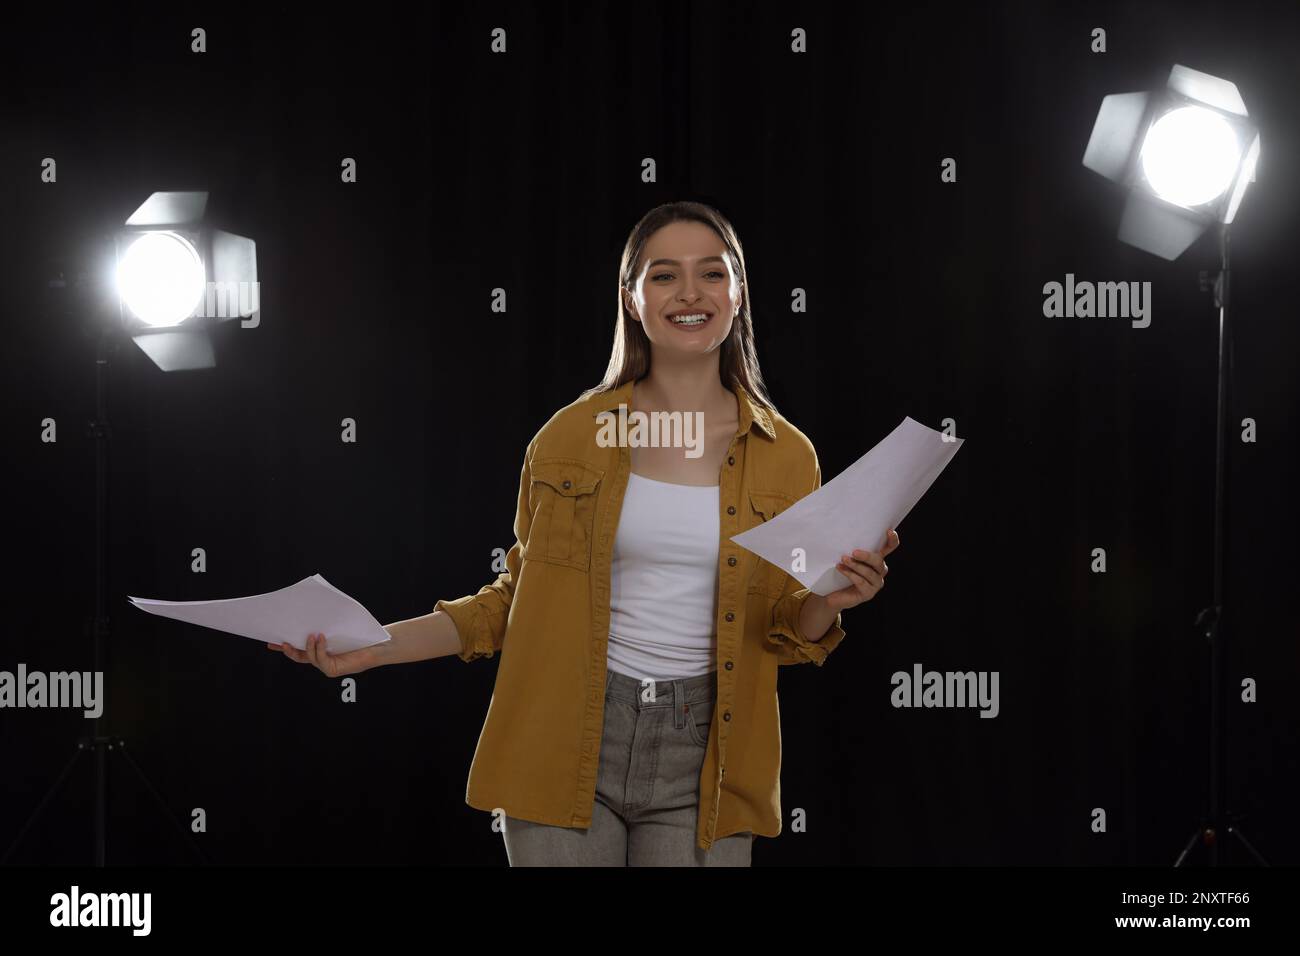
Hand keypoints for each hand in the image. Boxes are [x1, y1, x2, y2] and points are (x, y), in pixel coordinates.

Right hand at [267, 632, 382, 677]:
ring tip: (309, 634)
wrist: (377, 645)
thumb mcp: (337, 628)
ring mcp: (326, 666)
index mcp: (320, 650)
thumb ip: (324, 623)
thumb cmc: (359, 634)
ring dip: (306, 645)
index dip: (284, 645)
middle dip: (286, 649)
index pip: (298, 649)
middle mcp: (321, 660)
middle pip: (298, 656)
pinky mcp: (333, 669)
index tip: (270, 640)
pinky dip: (319, 648)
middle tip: (276, 642)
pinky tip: (320, 637)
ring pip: (308, 657)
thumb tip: (310, 608)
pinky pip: (321, 659)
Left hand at [825, 528, 899, 611]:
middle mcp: (880, 571)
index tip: (889, 531)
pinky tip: (840, 568)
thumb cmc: (841, 570)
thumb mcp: (846, 556)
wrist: (832, 593)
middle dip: (867, 556)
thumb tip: (843, 535)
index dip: (892, 540)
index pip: (889, 548)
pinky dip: (850, 574)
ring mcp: (876, 583)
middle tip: (854, 552)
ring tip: (843, 559)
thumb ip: (851, 548)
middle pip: (879, 561)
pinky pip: (861, 582)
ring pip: (869, 572)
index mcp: (877, 559)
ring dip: (855, 565)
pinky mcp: (868, 593)